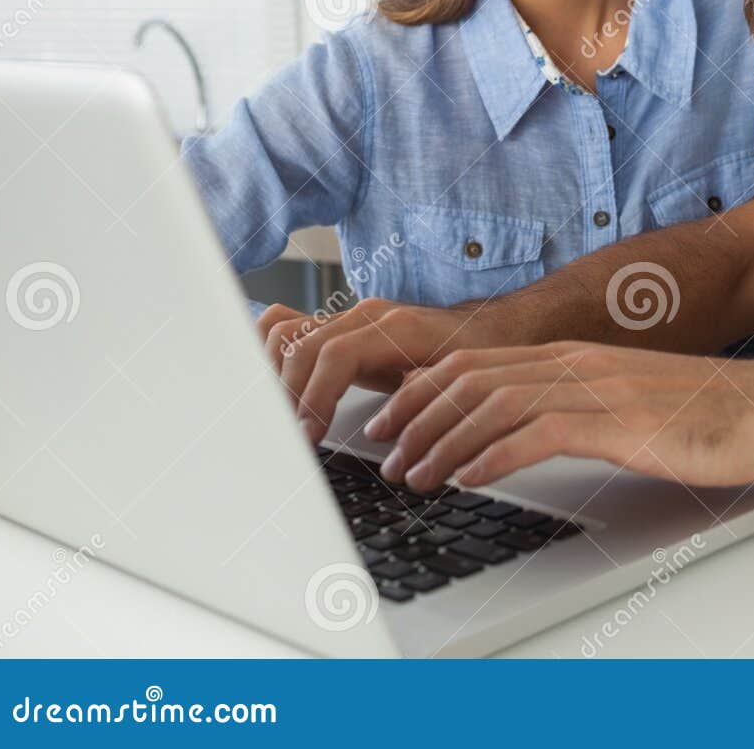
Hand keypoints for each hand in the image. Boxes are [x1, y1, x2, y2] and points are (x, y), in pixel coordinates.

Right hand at [257, 298, 511, 446]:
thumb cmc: (476, 356)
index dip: (316, 395)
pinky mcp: (337, 325)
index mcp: (397, 327)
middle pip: (303, 346)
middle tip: (284, 438)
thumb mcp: (458, 384)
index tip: (307, 434)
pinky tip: (268, 385)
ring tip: (275, 418)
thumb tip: (383, 430)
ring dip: (273, 375)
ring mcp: (348, 316)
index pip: (336, 354)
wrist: (485, 327)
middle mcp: (367, 315)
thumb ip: (421, 399)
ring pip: (285, 332)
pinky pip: (287, 325)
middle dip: (287, 396)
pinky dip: (269, 351)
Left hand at [363, 341, 753, 491]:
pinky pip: (538, 433)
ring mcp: (598, 390)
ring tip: (412, 474)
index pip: (478, 362)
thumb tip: (533, 436)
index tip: (392, 421)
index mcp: (577, 358)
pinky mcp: (620, 422)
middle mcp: (579, 365)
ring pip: (494, 403)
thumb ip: (581, 411)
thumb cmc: (710, 414)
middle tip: (382, 451)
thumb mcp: (630, 405)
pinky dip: (492, 455)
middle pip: (472, 376)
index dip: (423, 390)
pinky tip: (469, 477)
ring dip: (442, 441)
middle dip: (415, 414)